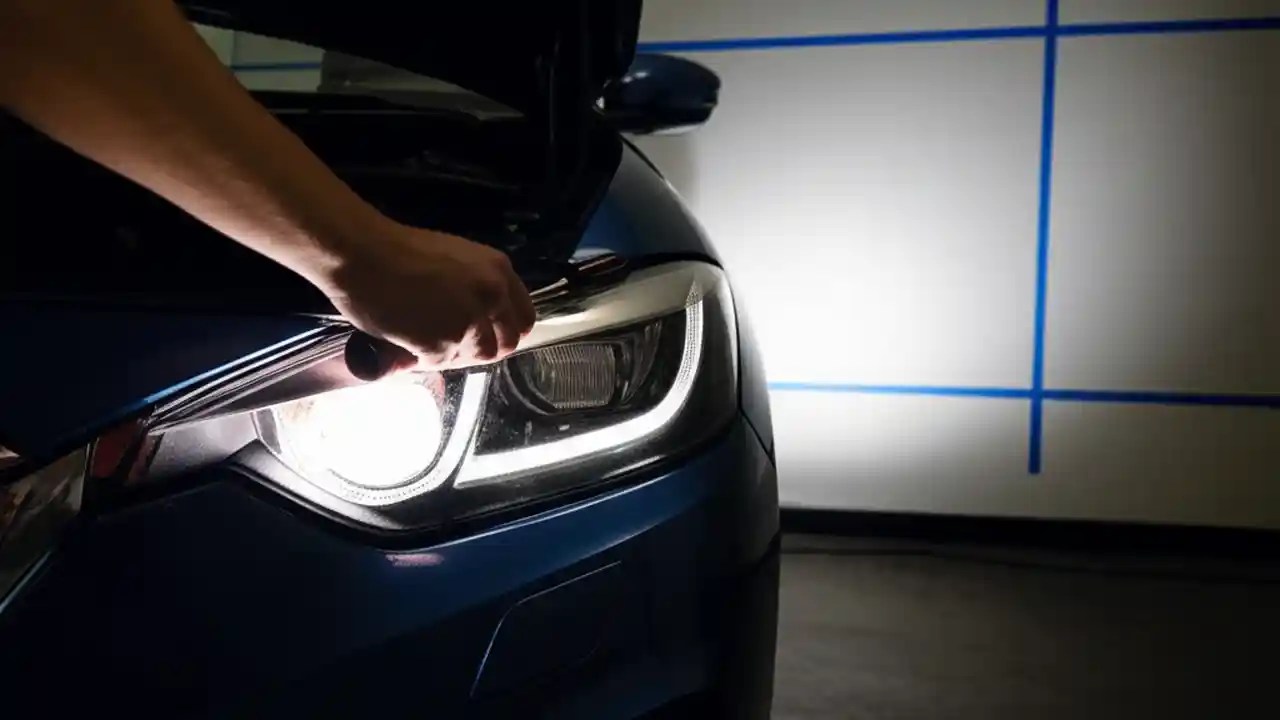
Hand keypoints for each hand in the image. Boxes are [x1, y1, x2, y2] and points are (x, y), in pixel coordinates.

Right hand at [316, 219, 536, 369]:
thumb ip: (475, 287)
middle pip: (506, 343)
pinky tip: (407, 344)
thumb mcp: (455, 259)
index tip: (486, 335)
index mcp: (498, 270)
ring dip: (453, 355)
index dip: (504, 331)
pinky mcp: (442, 344)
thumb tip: (479, 319)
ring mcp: (469, 322)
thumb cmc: (398, 250)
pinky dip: (425, 359)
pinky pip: (441, 364)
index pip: (523, 317)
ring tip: (424, 340)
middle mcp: (491, 296)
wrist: (362, 253)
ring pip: (474, 356)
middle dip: (481, 348)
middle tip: (453, 345)